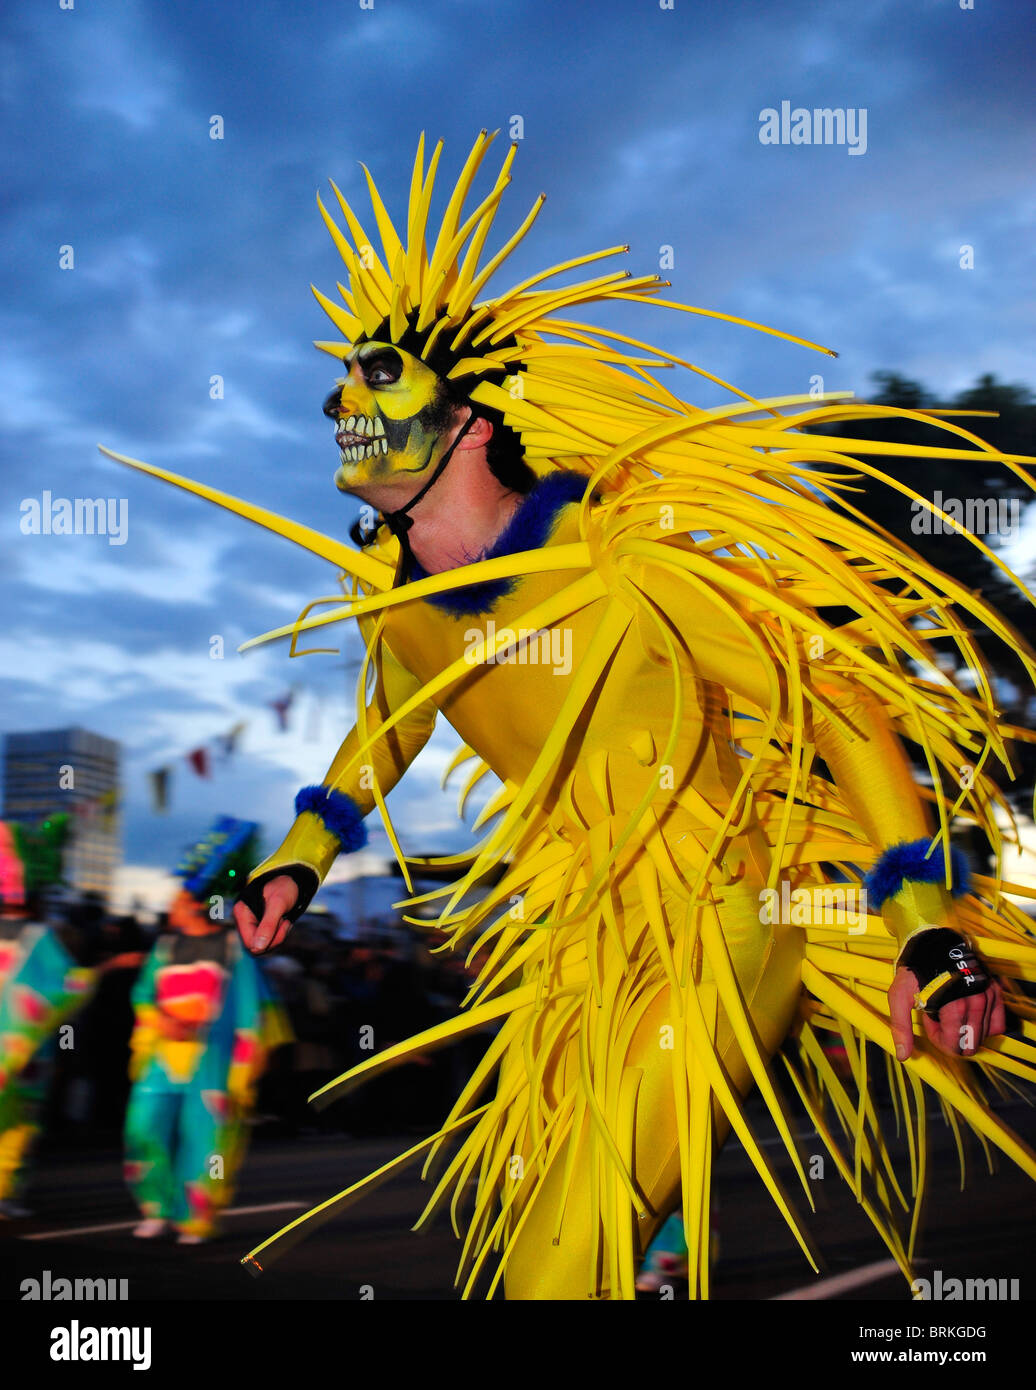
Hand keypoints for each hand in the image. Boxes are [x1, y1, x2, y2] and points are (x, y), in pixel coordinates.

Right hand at [234, 875, 298, 954]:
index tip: (284, 924)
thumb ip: (268, 925)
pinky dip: (278, 934)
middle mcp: (242, 921)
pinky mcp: (257, 927)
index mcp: (241, 913)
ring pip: (263, 946)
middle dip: (275, 938)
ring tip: (284, 919)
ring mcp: (249, 925)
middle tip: (286, 922)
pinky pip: (268, 941)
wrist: (290, 881)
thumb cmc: (283, 887)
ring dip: (278, 936)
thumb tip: (257, 948)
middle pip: (256, 947)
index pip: (250, 943)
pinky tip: (283, 921)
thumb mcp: (278, 904)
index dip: (268, 941)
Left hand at [889, 967, 1006, 1061]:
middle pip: (970, 1044)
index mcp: (954, 1006)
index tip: (929, 1019)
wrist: (931, 943)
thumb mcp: (899, 996)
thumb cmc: (915, 970)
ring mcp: (988, 996)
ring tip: (950, 1010)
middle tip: (940, 1017)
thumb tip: (903, 1056)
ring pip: (984, 1036)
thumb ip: (901, 1027)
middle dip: (953, 1036)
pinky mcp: (994, 991)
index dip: (938, 1038)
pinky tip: (969, 1014)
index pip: (954, 1045)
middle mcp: (976, 1002)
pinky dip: (985, 1026)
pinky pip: (998, 1024)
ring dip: (966, 1029)